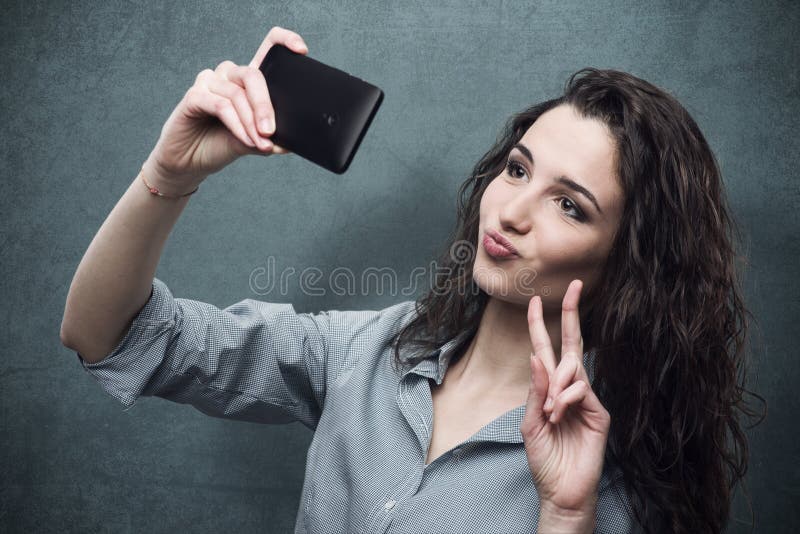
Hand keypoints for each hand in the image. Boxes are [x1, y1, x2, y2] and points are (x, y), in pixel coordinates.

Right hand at [141, 26, 308, 194]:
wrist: (191, 162)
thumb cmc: (221, 144)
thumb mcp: (253, 141)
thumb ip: (270, 138)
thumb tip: (291, 142)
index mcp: (247, 80)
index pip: (267, 47)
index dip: (285, 40)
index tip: (301, 51)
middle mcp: (229, 75)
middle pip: (253, 75)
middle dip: (265, 106)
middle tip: (271, 132)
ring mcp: (209, 82)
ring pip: (237, 94)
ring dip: (251, 122)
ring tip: (260, 144)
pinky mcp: (194, 96)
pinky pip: (221, 106)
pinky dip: (236, 125)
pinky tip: (245, 140)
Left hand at [520, 279, 610, 517]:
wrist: (562, 491)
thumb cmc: (544, 459)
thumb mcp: (530, 424)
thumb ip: (534, 392)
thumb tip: (536, 358)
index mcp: (549, 389)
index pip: (547, 350)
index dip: (542, 325)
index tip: (536, 301)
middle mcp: (569, 389)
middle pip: (572, 344)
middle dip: (571, 314)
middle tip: (572, 286)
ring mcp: (587, 399)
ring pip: (573, 368)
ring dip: (555, 386)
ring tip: (550, 414)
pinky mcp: (600, 412)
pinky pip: (582, 389)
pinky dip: (566, 398)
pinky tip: (559, 414)